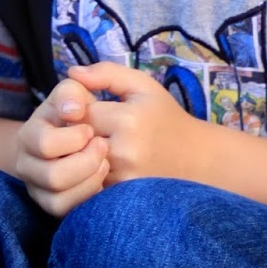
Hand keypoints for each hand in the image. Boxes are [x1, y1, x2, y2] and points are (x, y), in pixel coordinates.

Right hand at [15, 77, 108, 216]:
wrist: (74, 138)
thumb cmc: (76, 113)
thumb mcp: (72, 94)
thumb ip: (72, 92)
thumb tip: (73, 110)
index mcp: (28, 135)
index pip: (45, 143)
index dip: (74, 138)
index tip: (90, 129)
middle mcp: (26, 165)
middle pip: (53, 176)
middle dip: (86, 161)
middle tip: (102, 146)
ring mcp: (37, 189)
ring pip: (58, 200)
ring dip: (89, 180)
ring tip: (104, 163)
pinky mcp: (52, 206)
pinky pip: (67, 212)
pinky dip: (87, 197)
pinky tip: (100, 180)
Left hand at [67, 62, 201, 183]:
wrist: (195, 158)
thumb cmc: (165, 116)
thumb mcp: (142, 86)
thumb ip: (106, 73)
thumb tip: (72, 72)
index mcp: (128, 120)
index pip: (79, 112)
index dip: (80, 109)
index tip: (91, 109)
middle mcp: (124, 151)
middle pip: (75, 139)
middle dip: (77, 132)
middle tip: (92, 128)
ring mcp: (122, 177)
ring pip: (79, 162)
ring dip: (81, 153)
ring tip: (98, 144)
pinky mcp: (121, 194)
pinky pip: (89, 180)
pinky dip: (89, 171)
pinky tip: (102, 162)